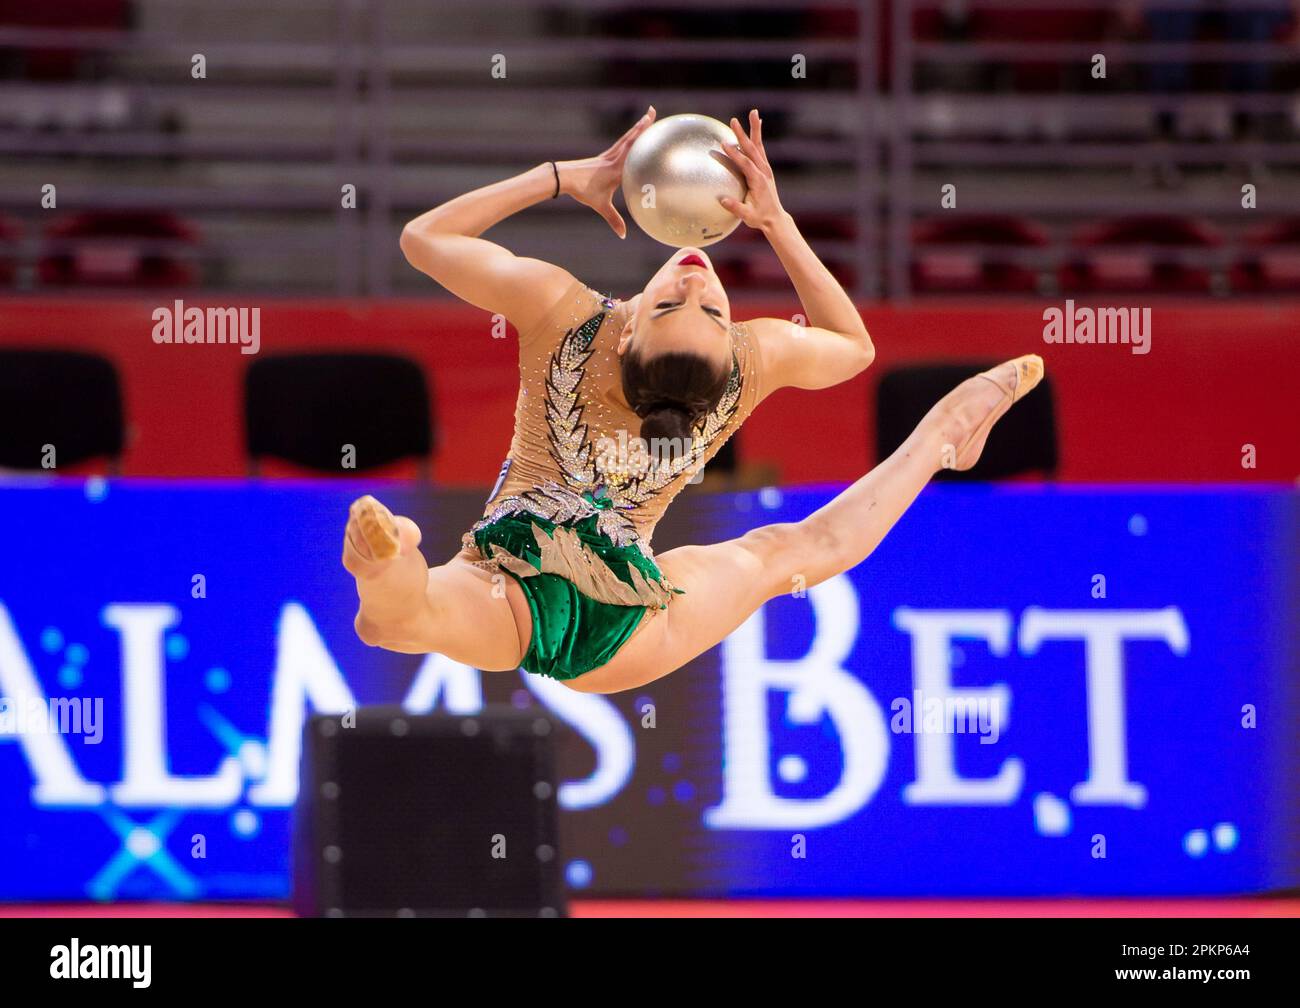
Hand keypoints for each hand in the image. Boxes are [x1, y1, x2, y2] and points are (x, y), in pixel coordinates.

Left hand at [556, 106, 656, 237]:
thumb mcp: (600, 206)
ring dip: (637, 127)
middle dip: (643, 124)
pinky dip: (629, 137)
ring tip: (646, 116)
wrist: (565, 177)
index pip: (635, 153)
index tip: (657, 132)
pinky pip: (620, 144)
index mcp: (617, 168)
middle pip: (631, 138)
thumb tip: (623, 235)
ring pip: (626, 138)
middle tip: (653, 110)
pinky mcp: (604, 156)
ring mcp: (608, 155)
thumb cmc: (583, 191)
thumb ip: (614, 220)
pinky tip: (632, 136)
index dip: (645, 142)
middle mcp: (614, 158)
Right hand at [718, 109, 786, 232]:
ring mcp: (766, 169)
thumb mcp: (748, 216)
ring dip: (755, 129)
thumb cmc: (760, 218)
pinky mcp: (765, 169)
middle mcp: (764, 172)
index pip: (745, 164)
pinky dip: (758, 137)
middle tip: (733, 121)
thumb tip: (722, 200)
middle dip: (743, 134)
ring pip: (759, 145)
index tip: (724, 143)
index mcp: (758, 181)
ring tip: (753, 113)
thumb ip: (735, 207)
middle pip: (753, 149)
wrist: (775, 219)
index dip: (735, 154)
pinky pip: (761, 149)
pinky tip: (757, 126)